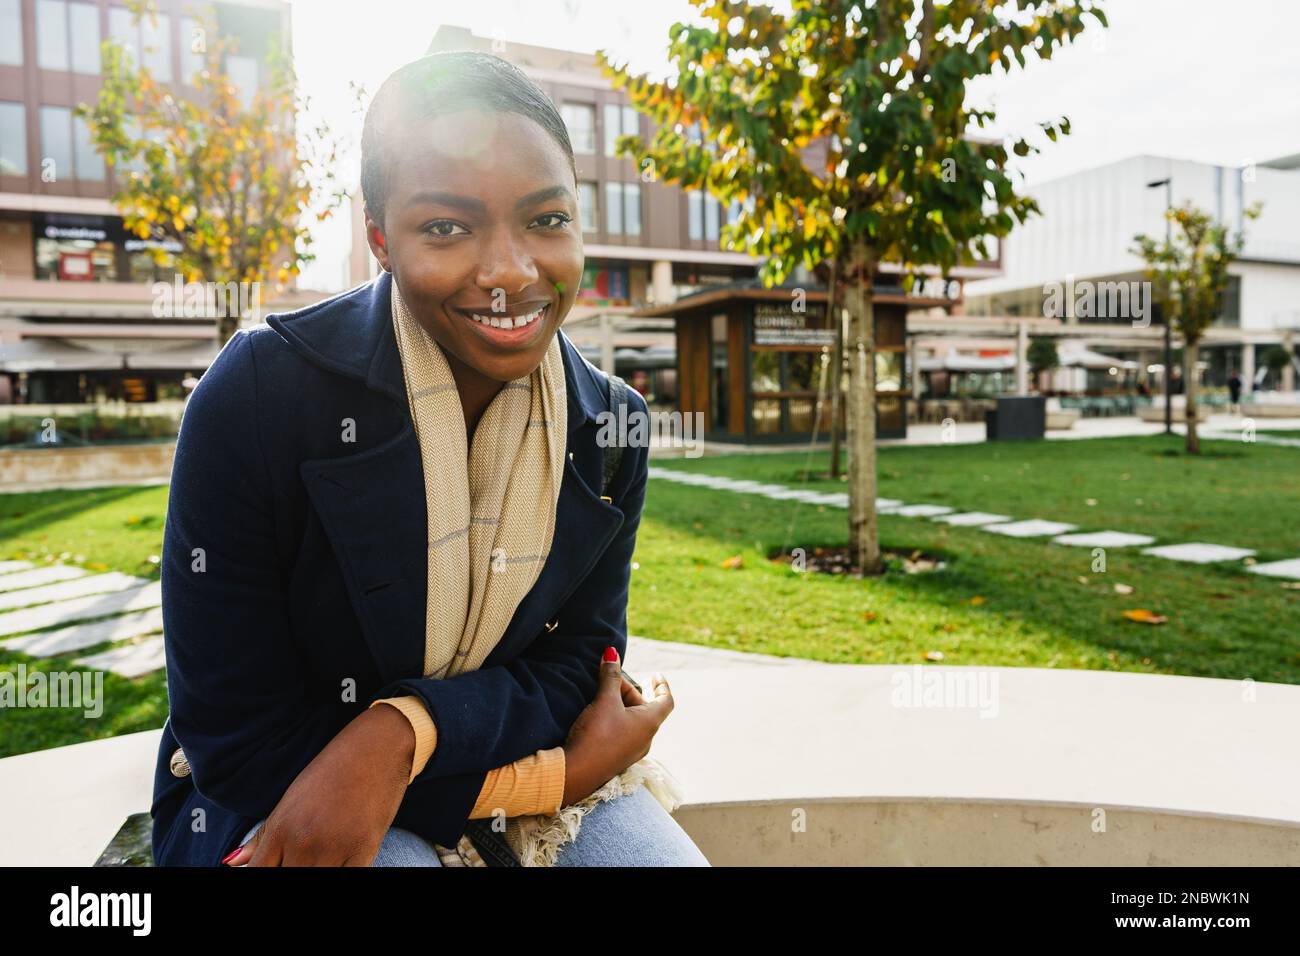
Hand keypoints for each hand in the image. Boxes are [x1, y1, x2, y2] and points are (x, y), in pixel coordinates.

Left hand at [223, 703, 415, 865]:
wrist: (377, 745)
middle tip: (303, 858)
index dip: (261, 876)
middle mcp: (303, 841)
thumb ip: (261, 837)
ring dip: (318, 871)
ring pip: (316, 881)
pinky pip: (348, 880)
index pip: (258, 874)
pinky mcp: (365, 850)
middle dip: (291, 871)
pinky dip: (342, 874)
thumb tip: (231, 864)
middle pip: (286, 879)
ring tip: (323, 858)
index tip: (277, 865)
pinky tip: (341, 863)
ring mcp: (334, 848)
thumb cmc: (331, 769)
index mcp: (281, 828)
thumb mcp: (291, 798)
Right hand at [561, 647, 672, 805]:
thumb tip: (612, 652)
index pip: (666, 701)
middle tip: (610, 678)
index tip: (656, 675)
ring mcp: (632, 751)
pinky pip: (623, 733)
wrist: (576, 773)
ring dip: (621, 705)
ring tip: (602, 694)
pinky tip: (598, 715)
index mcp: (649, 724)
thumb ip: (610, 676)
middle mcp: (645, 739)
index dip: (662, 686)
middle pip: (646, 708)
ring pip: (633, 721)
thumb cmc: (596, 734)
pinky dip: (616, 718)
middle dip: (630, 691)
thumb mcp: (604, 700)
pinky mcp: (617, 758)